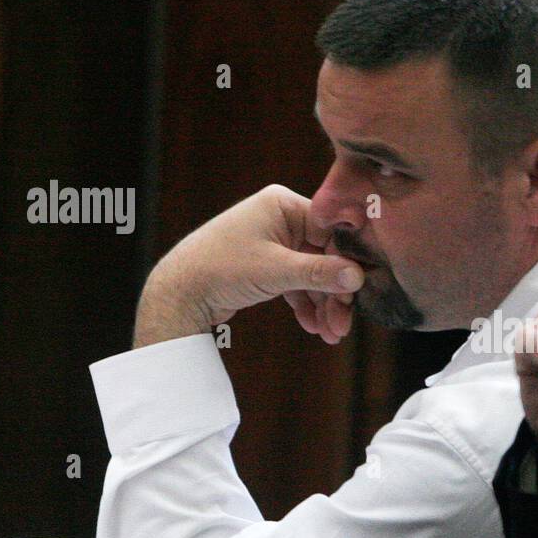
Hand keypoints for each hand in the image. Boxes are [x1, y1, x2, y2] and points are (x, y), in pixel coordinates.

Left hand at [134, 184, 364, 347]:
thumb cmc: (221, 269)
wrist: (179, 293)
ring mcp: (272, 242)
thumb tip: (359, 277)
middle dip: (334, 293)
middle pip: (323, 256)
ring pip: (312, 274)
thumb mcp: (277, 271)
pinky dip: (306, 304)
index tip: (358, 291)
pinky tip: (314, 326)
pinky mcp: (266, 265)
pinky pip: (297, 283)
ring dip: (323, 304)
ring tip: (331, 333)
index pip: (330, 230)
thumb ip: (320, 273)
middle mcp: (279, 219)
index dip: (346, 262)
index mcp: (282, 204)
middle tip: (343, 323)